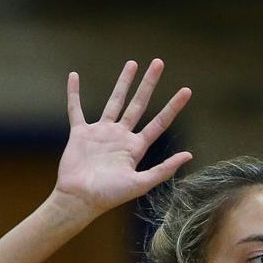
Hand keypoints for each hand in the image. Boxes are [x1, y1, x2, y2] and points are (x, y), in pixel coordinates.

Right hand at [53, 59, 192, 217]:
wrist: (79, 199)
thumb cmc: (109, 196)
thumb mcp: (140, 184)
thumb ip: (164, 170)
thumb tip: (189, 155)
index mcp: (135, 148)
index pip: (159, 122)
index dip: (173, 106)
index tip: (187, 90)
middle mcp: (120, 137)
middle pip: (138, 104)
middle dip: (149, 84)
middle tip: (158, 63)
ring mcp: (100, 133)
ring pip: (114, 101)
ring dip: (123, 82)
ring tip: (132, 63)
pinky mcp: (80, 133)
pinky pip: (76, 109)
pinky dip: (74, 93)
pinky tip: (74, 76)